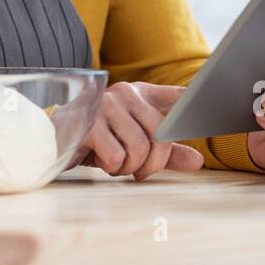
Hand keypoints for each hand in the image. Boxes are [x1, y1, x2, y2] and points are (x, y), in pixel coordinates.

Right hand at [73, 82, 204, 179]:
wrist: (52, 137)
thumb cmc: (99, 139)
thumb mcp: (134, 143)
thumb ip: (167, 152)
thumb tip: (199, 162)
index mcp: (141, 93)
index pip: (179, 95)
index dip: (198, 103)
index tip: (212, 109)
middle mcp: (126, 93)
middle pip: (161, 134)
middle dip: (155, 163)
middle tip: (140, 172)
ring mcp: (106, 106)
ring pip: (139, 147)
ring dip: (130, 167)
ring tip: (117, 164)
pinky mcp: (88, 124)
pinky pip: (116, 156)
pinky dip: (112, 167)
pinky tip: (100, 159)